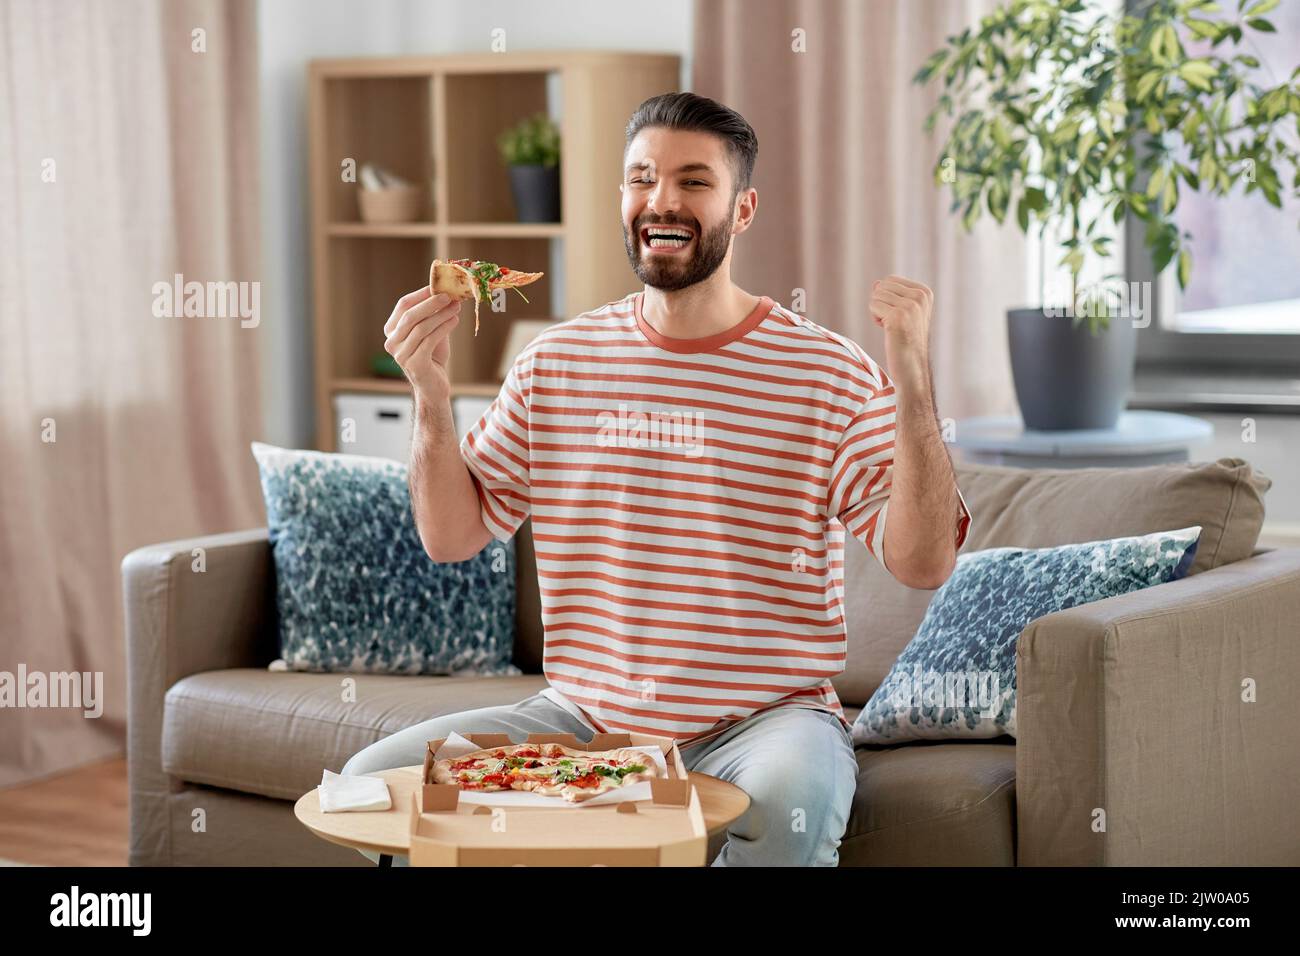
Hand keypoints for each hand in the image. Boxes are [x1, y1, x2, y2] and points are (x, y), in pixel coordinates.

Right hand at [383, 286, 462, 405]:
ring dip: (441, 315)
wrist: (433, 386)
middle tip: (450, 295)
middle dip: (432, 303)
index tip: (439, 286)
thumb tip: (446, 291)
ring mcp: (400, 355)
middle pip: (411, 316)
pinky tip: (455, 321)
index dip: (421, 294)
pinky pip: (429, 341)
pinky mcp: (414, 364)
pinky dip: (444, 328)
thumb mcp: (431, 331)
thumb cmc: (432, 356)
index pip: (403, 305)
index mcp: (391, 330)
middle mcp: (391, 342)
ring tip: (456, 308)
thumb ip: (433, 314)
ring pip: (421, 328)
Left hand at [869, 275, 932, 385]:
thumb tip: (876, 283)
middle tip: (893, 322)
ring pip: (876, 295)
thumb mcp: (902, 312)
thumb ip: (892, 295)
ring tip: (891, 327)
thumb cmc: (905, 339)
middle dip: (881, 303)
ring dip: (877, 312)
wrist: (911, 365)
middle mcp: (920, 296)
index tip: (899, 315)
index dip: (887, 298)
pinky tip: (888, 331)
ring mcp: (910, 306)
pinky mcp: (898, 316)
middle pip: (882, 285)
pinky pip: (873, 306)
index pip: (890, 280)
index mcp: (924, 292)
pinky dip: (875, 319)